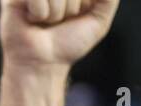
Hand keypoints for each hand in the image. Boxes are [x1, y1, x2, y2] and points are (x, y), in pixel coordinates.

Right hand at [0, 0, 118, 68]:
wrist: (43, 64)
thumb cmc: (68, 44)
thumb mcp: (98, 21)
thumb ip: (108, 0)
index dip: (81, 4)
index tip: (75, 15)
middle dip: (71, 7)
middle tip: (59, 20)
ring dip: (56, 13)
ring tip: (45, 21)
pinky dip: (40, 13)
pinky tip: (32, 19)